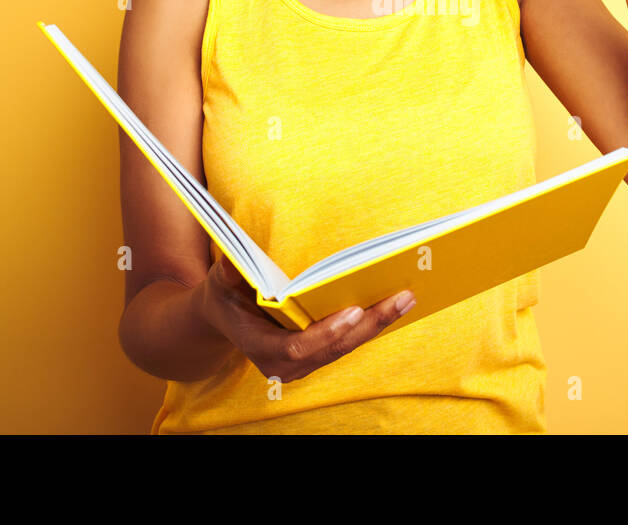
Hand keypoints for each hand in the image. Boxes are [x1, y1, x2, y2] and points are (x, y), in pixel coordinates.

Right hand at [195, 257, 414, 383]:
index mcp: (260, 348)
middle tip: (401, 298)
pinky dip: (371, 324)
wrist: (224, 320)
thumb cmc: (224, 296)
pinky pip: (347, 342)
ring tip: (407, 297)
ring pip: (346, 347)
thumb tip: (231, 263)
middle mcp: (284, 365)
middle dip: (370, 324)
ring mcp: (302, 364)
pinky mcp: (317, 355)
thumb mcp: (220, 282)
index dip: (327, 333)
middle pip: (334, 349)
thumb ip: (227, 275)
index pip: (297, 348)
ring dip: (378, 324)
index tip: (355, 311)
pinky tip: (395, 304)